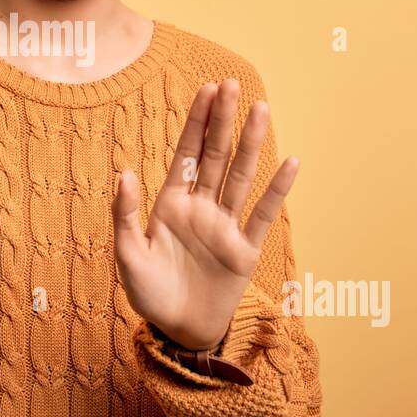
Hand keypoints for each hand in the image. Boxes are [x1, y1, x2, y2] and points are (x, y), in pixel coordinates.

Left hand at [112, 79, 299, 349]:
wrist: (178, 333)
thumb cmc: (149, 295)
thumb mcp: (128, 256)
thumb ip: (125, 215)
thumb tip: (124, 172)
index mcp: (170, 205)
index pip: (186, 154)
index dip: (196, 122)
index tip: (206, 89)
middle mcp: (200, 208)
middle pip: (215, 156)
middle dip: (222, 120)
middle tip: (232, 84)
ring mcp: (224, 227)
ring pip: (240, 176)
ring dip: (251, 143)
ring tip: (261, 108)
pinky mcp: (244, 251)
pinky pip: (262, 215)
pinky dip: (276, 190)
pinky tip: (291, 162)